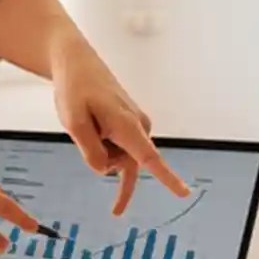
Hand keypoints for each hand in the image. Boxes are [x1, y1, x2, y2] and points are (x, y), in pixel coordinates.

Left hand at [51, 39, 190, 214]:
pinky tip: (97, 131)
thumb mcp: (73, 123)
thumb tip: (106, 171)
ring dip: (99, 149)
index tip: (185, 193)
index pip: (150, 158)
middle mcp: (139, 126)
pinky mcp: (132, 127)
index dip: (168, 179)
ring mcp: (137, 126)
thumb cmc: (75, 89)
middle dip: (100, 159)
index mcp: (127, 125)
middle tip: (85, 127)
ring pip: (118, 158)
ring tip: (89, 119)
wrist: (77, 64)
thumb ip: (90, 152)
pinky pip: (120, 150)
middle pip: (123, 165)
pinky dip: (105, 148)